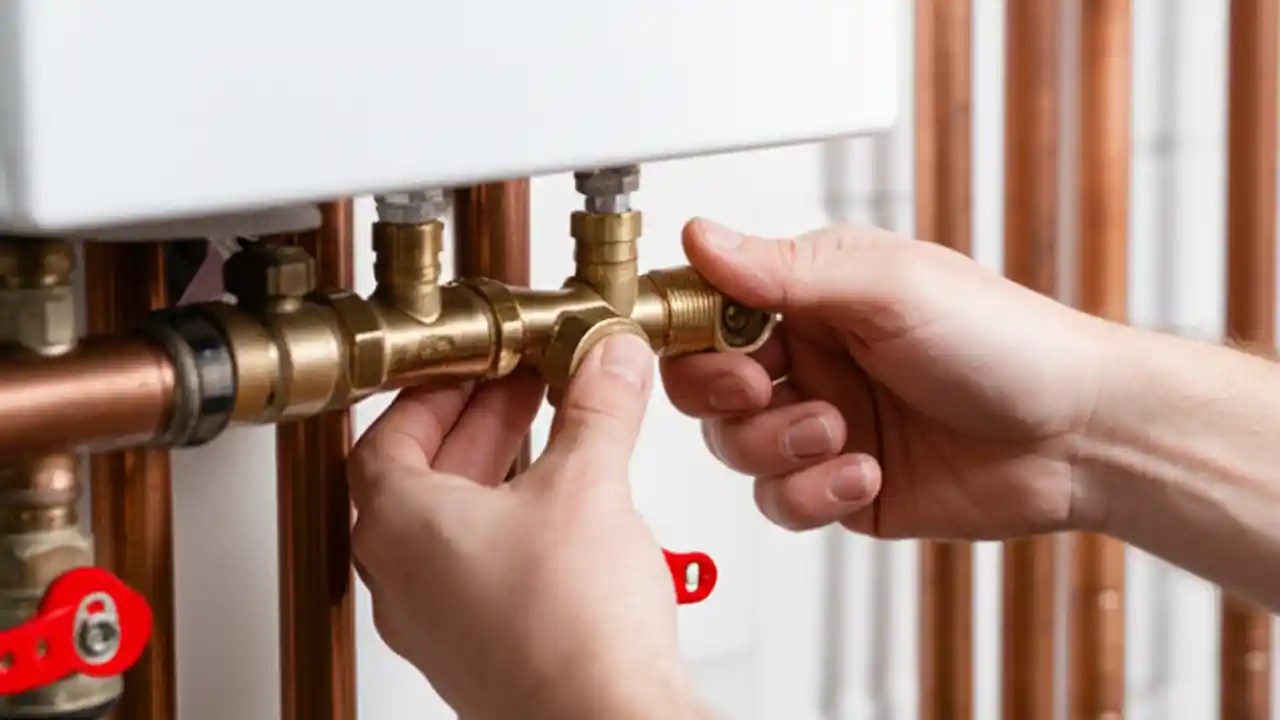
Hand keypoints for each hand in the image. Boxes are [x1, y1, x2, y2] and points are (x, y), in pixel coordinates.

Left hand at [349, 335, 706, 718]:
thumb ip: (597, 410)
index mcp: (400, 527)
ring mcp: (439, 623)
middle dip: (480, 423)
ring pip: (455, 527)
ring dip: (500, 472)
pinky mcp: (479, 652)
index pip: (386, 436)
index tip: (476, 365)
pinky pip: (481, 570)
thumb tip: (607, 361)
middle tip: (525, 387)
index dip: (433, 392)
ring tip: (555, 438)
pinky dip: (516, 525)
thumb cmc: (566, 630)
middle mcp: (404, 580)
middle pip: (423, 477)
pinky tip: (569, 511)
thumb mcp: (588, 485)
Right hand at [662, 219, 1108, 538]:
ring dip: (778, 446)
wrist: (1080, 436)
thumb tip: (699, 236)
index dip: (689, 329)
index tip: (705, 345)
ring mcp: (821, 426)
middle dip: (726, 395)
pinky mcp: (838, 488)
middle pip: (703, 384)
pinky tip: (867, 474)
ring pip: (734, 447)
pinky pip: (780, 502)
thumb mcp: (890, 288)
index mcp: (811, 295)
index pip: (710, 305)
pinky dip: (813, 494)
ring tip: (843, 434)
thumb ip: (785, 270)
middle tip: (767, 391)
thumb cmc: (1005, 342)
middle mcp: (809, 359)